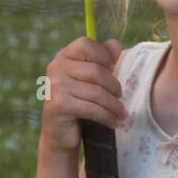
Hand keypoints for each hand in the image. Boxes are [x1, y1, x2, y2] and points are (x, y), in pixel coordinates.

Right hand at [41, 37, 126, 153]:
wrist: (60, 133)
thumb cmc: (79, 102)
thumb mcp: (92, 79)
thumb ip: (104, 59)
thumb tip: (115, 44)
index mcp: (63, 56)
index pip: (86, 44)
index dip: (104, 56)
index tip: (112, 70)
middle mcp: (56, 67)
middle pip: (96, 71)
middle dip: (114, 87)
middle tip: (120, 97)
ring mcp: (55, 86)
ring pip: (97, 92)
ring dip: (114, 106)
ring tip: (122, 114)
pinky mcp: (58, 105)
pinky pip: (92, 109)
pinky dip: (107, 117)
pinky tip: (114, 123)